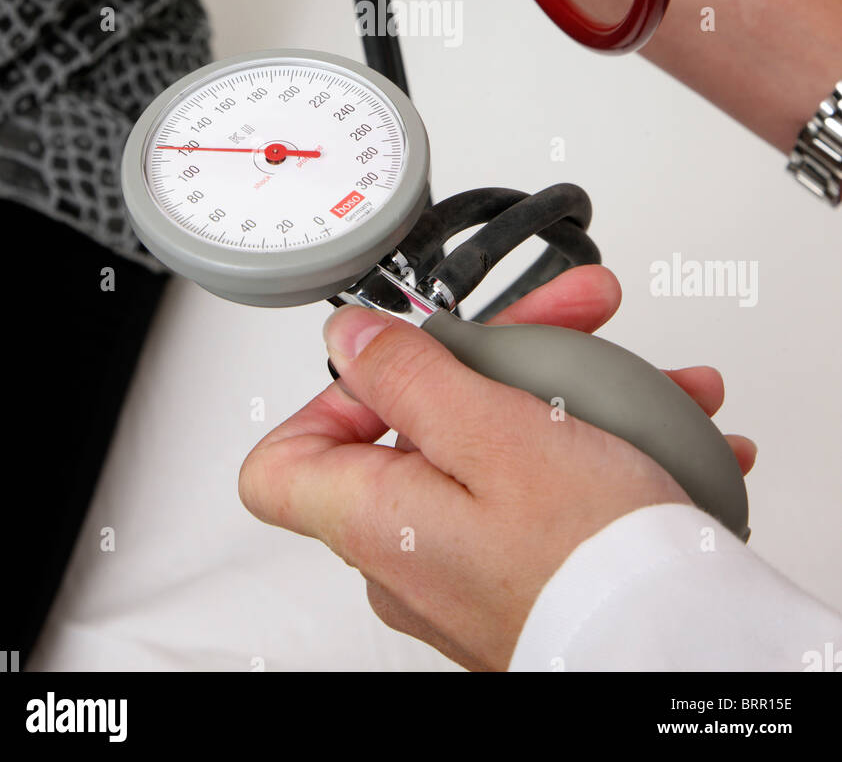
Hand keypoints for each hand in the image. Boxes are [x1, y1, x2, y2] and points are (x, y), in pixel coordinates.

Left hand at [239, 267, 754, 671]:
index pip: (283, 463)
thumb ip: (408, 376)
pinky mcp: (523, 578)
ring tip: (646, 380)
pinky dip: (596, 451)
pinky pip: (543, 495)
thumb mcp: (494, 430)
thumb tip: (347, 337)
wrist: (685, 647)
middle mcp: (408, 555)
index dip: (327, 397)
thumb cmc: (590, 559)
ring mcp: (467, 570)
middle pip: (419, 428)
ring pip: (497, 450)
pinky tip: (662, 432)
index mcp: (374, 517)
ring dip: (571, 397)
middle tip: (568, 320)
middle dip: (502, 358)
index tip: (398, 357)